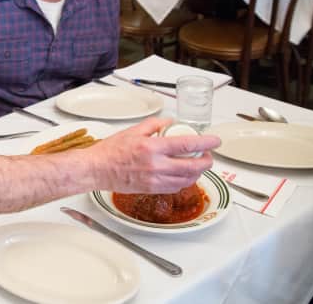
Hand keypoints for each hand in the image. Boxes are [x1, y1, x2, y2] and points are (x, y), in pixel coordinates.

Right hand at [89, 116, 220, 193]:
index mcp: (152, 147)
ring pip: (188, 179)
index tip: (214, 141)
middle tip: (207, 155)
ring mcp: (155, 180)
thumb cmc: (111, 151)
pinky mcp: (153, 189)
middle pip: (193, 166)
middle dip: (206, 160)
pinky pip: (176, 187)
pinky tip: (183, 174)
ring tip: (197, 164)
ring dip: (198, 172)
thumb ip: (155, 124)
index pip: (186, 144)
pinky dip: (185, 180)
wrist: (97, 169)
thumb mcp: (133, 130)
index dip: (205, 142)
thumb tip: (171, 123)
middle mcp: (156, 165)